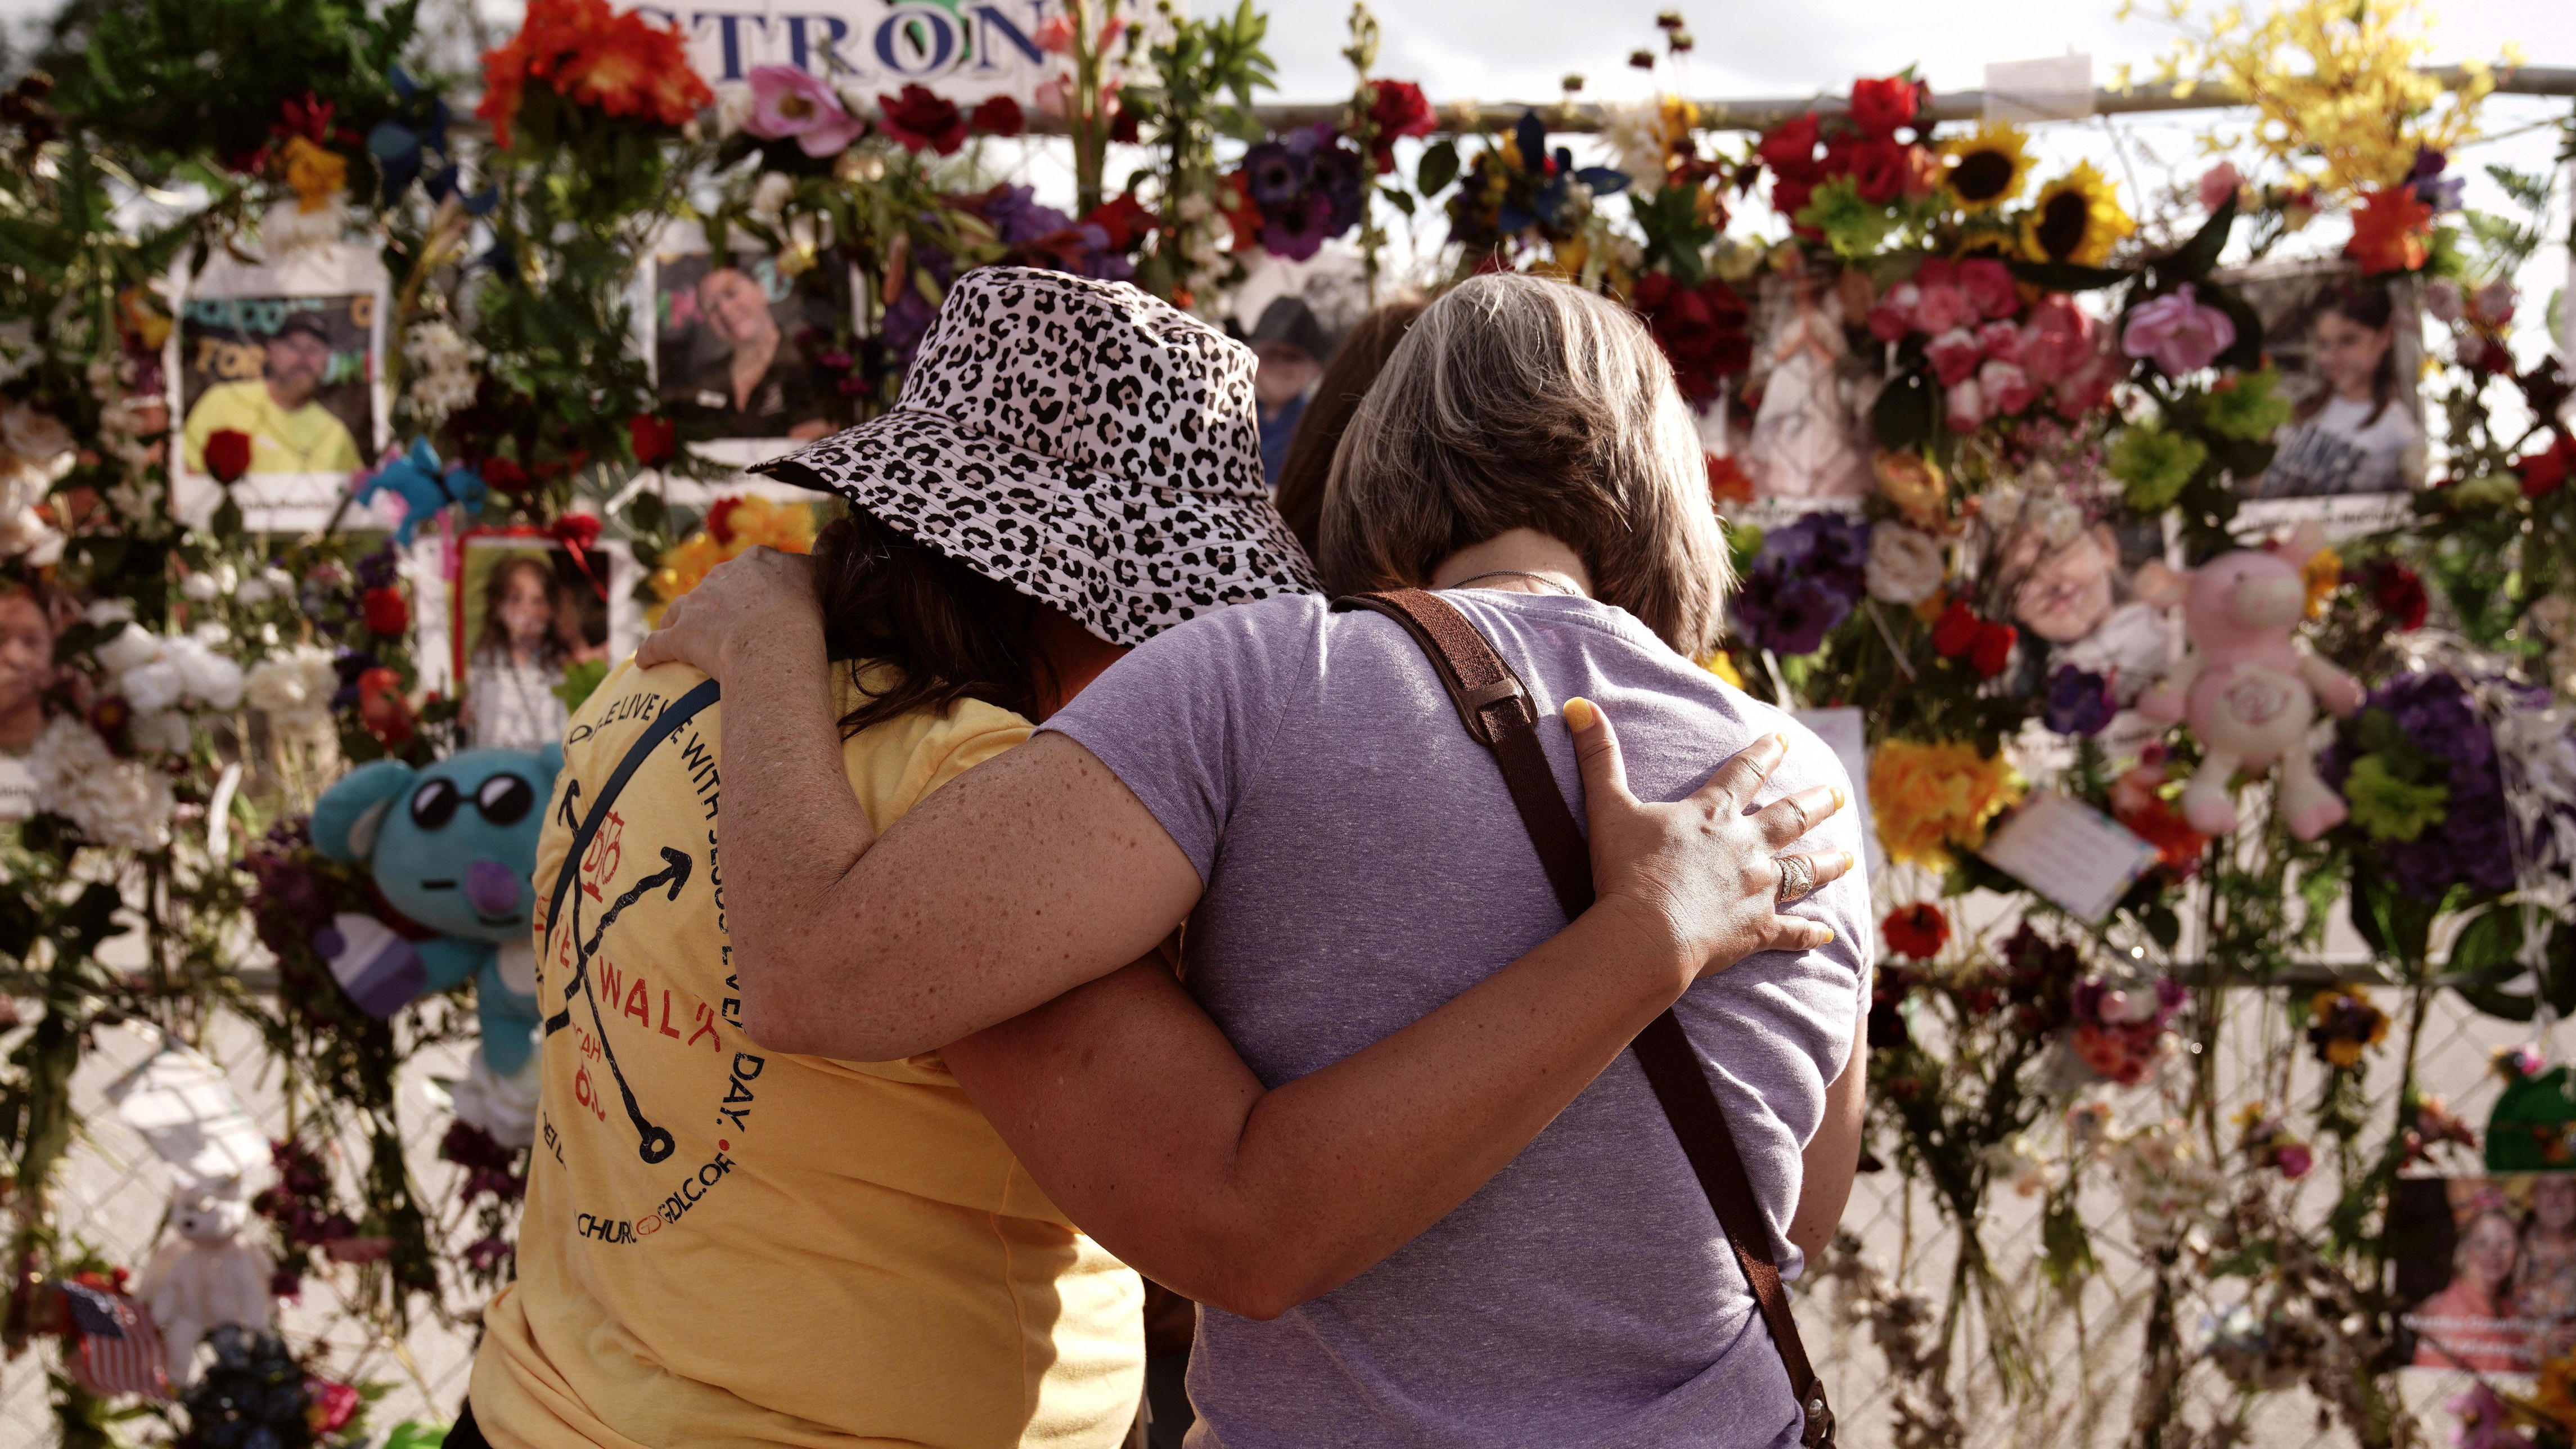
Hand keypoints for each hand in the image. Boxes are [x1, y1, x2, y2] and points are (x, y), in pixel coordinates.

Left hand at [635, 547, 823, 679]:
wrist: (774, 644)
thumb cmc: (804, 612)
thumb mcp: (823, 575)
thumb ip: (829, 550)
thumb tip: (842, 525)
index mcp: (755, 561)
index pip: (753, 569)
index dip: (759, 587)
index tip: (766, 605)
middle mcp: (721, 576)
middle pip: (717, 589)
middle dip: (719, 604)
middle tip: (732, 629)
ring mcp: (696, 604)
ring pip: (681, 610)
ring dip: (680, 622)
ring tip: (685, 642)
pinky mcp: (678, 635)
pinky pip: (657, 643)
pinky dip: (652, 652)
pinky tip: (645, 662)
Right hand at [1565, 698, 1851, 984]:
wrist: (1648, 933)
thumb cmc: (1626, 871)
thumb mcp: (1607, 807)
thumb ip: (1597, 756)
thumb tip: (1577, 705)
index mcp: (1712, 814)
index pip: (1744, 774)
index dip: (1764, 754)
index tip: (1784, 740)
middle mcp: (1745, 846)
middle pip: (1790, 818)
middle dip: (1816, 802)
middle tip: (1839, 792)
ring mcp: (1757, 889)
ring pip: (1804, 871)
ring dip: (1827, 862)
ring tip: (1849, 856)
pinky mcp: (1758, 930)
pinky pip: (1793, 932)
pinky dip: (1810, 933)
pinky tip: (1828, 934)